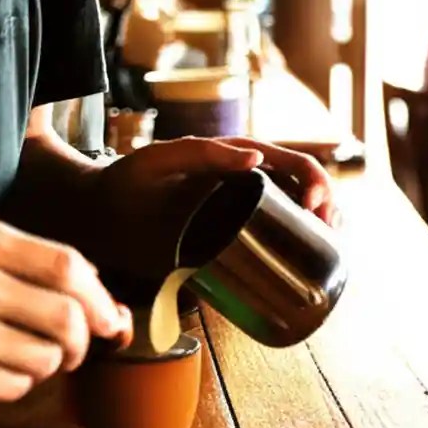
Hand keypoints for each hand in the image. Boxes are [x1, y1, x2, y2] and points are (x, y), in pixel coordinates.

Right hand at [0, 218, 129, 402]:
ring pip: (48, 358)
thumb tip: (105, 298)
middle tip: (74, 345)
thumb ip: (33, 259)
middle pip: (68, 318)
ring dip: (50, 361)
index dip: (101, 298)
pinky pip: (19, 386)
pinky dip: (21, 380)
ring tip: (24, 350)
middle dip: (84, 339)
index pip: (68, 268)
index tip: (110, 316)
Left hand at [88, 137, 338, 278]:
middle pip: (306, 192)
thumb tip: (256, 157)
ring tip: (328, 254)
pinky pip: (273, 249)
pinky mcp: (231, 245)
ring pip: (296, 221)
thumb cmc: (127, 182)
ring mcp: (241, 216)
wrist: (97, 217)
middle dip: (329, 209)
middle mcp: (248, 185)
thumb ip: (203, 153)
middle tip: (328, 233)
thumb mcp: (161, 160)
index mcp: (240, 159)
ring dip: (321, 235)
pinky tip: (305, 273)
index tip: (317, 208)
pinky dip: (296, 258)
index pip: (296, 164)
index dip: (317, 182)